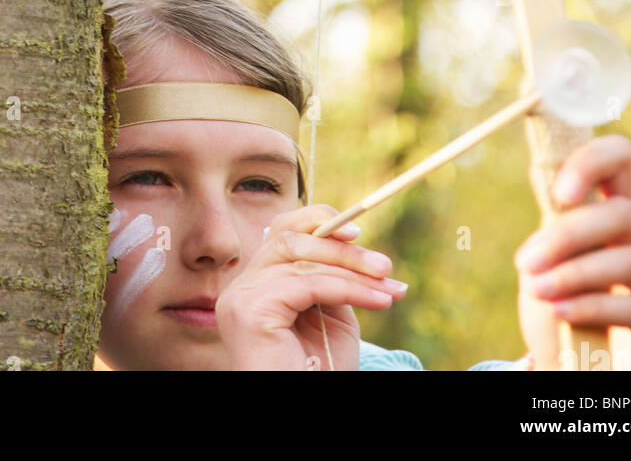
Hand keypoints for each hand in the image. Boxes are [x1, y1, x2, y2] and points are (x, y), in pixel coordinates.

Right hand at [214, 203, 408, 370]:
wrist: (304, 410)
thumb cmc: (318, 370)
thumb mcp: (330, 312)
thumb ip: (332, 276)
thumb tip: (358, 246)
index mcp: (256, 282)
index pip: (281, 232)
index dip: (316, 220)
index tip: (358, 231)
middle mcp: (241, 286)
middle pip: (291, 240)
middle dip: (343, 249)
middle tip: (386, 265)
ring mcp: (241, 297)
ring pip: (302, 260)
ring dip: (353, 270)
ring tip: (390, 288)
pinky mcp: (251, 311)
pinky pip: (308, 284)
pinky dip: (348, 287)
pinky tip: (377, 300)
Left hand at [515, 135, 630, 369]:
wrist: (583, 367)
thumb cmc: (566, 303)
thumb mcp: (553, 258)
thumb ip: (554, 222)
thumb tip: (548, 184)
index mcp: (624, 209)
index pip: (621, 159)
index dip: (592, 163)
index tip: (558, 193)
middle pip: (623, 214)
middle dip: (567, 236)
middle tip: (525, 261)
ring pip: (629, 260)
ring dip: (573, 273)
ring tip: (536, 289)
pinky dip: (590, 307)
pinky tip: (560, 311)